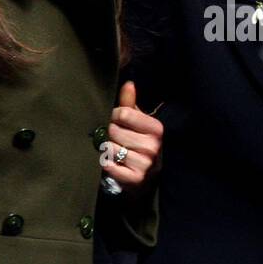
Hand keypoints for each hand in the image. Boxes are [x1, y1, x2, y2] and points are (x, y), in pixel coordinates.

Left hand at [102, 81, 162, 195]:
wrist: (146, 178)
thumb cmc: (139, 144)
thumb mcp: (138, 123)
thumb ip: (130, 104)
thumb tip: (128, 84)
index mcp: (156, 129)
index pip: (123, 113)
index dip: (115, 117)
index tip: (118, 123)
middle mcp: (153, 146)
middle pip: (114, 130)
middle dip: (111, 134)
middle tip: (117, 141)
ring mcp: (145, 163)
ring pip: (110, 147)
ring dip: (107, 150)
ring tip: (116, 153)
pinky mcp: (135, 179)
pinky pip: (108, 165)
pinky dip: (106, 164)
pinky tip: (113, 164)